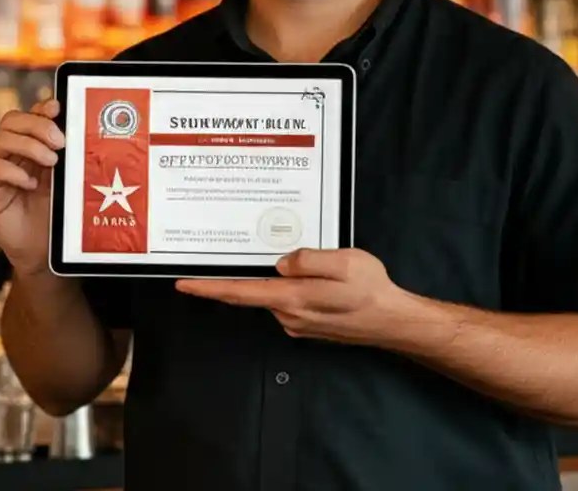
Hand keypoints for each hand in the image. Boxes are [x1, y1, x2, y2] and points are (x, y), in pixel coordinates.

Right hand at [0, 98, 64, 276]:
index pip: (30, 115)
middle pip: (11, 121)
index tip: (57, 108)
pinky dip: (12, 171)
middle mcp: (14, 153)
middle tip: (59, 141)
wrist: (43, 250)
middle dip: (36, 125)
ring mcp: (0, 169)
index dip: (40, 107)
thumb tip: (79, 134)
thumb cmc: (56, 213)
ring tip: (49, 161)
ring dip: (26, 145)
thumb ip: (67, 158)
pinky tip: (30, 184)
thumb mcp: (66, 181)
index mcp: (33, 145)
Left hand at [175, 248, 403, 345]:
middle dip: (247, 274)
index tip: (184, 284)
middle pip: (256, 290)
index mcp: (293, 298)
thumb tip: (281, 262)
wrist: (393, 322)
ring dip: (280, 280)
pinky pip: (290, 300)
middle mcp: (289, 316)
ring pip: (275, 294)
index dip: (209, 289)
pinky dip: (294, 288)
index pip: (240, 292)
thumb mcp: (343, 261)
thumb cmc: (372, 290)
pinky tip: (320, 280)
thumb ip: (307, 259)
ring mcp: (297, 323)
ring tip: (314, 266)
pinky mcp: (306, 324)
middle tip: (249, 252)